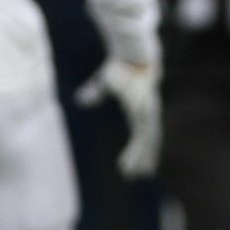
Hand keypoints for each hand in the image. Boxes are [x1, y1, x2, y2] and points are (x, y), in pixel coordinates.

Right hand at [75, 59, 161, 178]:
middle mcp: (146, 113)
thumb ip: (95, 91)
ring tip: (141, 171)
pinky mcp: (147, 106)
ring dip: (145, 155)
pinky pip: (146, 129)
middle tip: (139, 177)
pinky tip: (143, 153)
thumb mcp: (105, 81)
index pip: (139, 137)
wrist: (132, 52)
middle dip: (144, 159)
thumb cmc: (120, 65)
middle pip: (148, 141)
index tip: (130, 168)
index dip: (136, 152)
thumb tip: (81, 100)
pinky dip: (144, 143)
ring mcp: (148, 110)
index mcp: (138, 111)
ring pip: (149, 139)